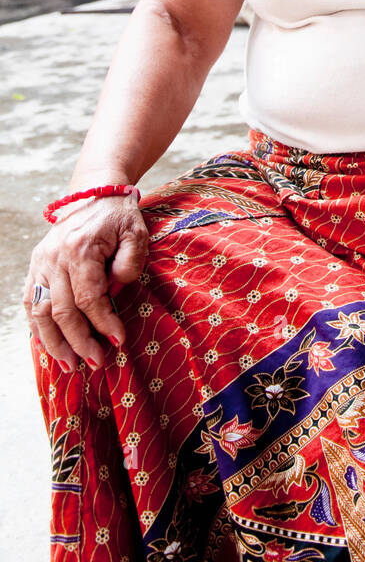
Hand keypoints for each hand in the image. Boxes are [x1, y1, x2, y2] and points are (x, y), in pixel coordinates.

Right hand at [23, 193, 148, 371]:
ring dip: (54, 343)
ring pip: (41, 312)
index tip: (118, 341)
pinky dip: (38, 328)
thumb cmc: (119, 217)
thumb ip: (130, 262)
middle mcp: (54, 258)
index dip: (103, 322)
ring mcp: (41, 263)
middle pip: (62, 311)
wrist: (94, 195)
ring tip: (70, 366)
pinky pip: (32, 303)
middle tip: (96, 363)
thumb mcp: (136, 233)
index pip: (88, 297)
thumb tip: (116, 288)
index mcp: (80, 249)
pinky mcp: (36, 267)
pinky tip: (50, 346)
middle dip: (79, 341)